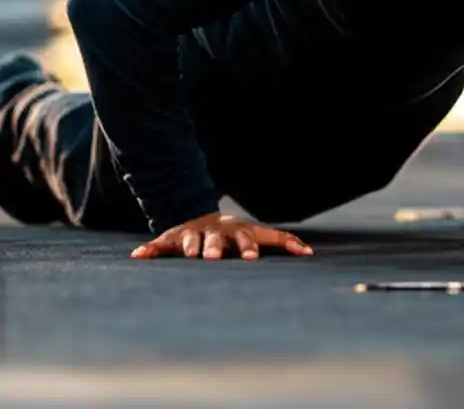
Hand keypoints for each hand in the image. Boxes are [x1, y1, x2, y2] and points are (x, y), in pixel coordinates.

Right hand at [131, 212, 314, 259]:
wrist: (204, 218)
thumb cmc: (238, 234)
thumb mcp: (262, 233)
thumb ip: (286, 241)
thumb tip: (310, 253)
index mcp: (238, 232)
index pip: (245, 239)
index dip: (247, 248)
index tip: (251, 259)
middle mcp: (215, 232)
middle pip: (215, 240)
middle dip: (214, 248)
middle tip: (214, 259)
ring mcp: (193, 234)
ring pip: (189, 239)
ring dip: (187, 246)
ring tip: (187, 256)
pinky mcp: (172, 238)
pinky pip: (160, 244)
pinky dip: (150, 249)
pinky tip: (139, 257)